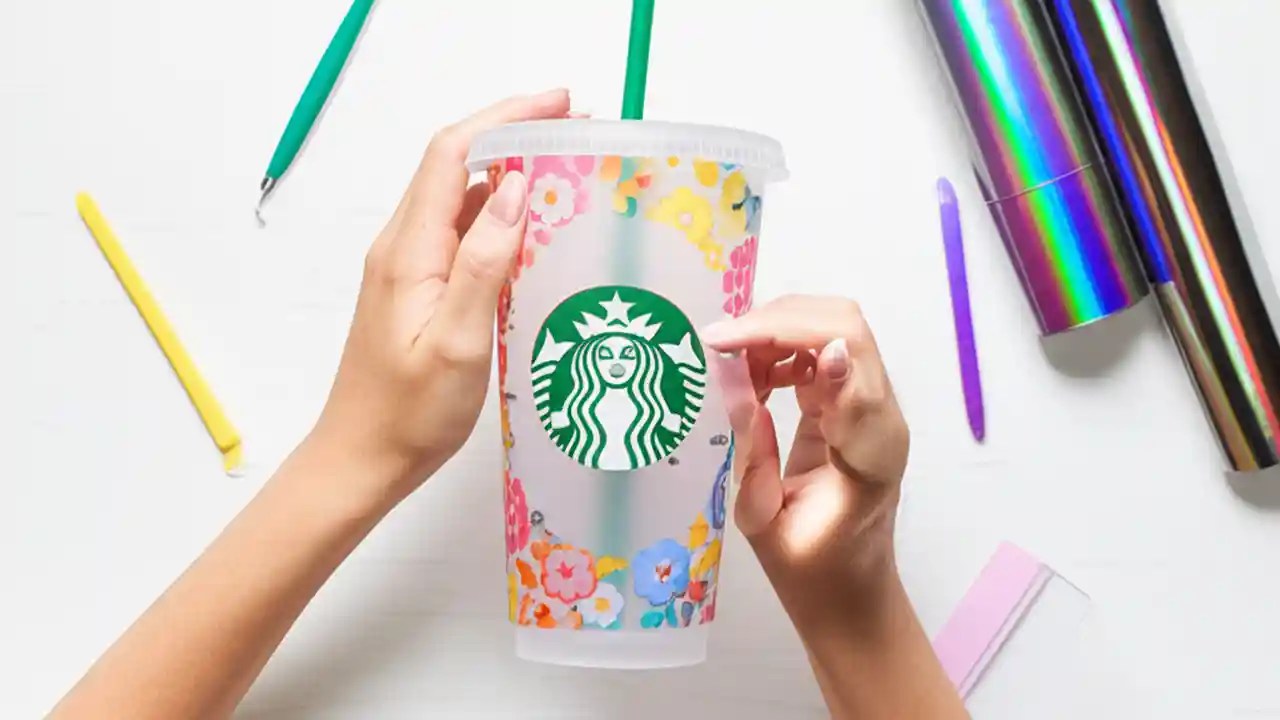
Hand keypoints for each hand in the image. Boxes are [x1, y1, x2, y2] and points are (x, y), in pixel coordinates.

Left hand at [310, 90, 571, 504]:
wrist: (361, 460)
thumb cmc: (409, 415)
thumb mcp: (457, 341)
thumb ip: (483, 261)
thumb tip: (515, 190)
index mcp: (409, 251)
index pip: (452, 154)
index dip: (504, 117)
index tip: (561, 103)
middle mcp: (403, 247)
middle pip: (455, 164)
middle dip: (513, 133)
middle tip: (577, 129)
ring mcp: (408, 267)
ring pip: (460, 197)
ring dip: (509, 173)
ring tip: (568, 169)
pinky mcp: (418, 289)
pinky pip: (460, 233)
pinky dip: (499, 215)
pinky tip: (535, 228)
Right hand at [702, 295, 909, 622]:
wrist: (851, 590)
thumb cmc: (810, 569)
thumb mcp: (762, 520)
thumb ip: (752, 450)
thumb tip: (736, 378)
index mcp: (871, 450)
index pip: (849, 359)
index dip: (788, 335)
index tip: (727, 343)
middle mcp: (883, 417)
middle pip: (844, 324)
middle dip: (774, 319)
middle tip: (717, 345)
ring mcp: (873, 405)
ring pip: (833, 327)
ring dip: (775, 331)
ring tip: (731, 366)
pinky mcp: (855, 402)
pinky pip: (822, 350)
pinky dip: (780, 348)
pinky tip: (751, 377)